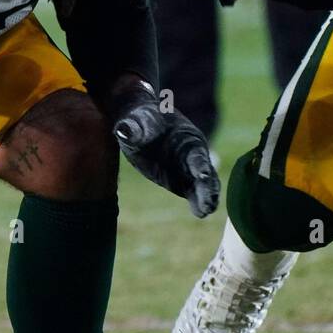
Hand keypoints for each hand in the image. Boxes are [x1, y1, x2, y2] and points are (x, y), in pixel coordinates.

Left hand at [112, 83, 219, 217]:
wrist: (138, 122)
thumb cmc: (138, 119)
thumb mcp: (134, 122)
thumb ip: (133, 129)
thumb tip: (123, 131)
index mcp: (187, 138)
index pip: (196, 154)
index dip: (200, 165)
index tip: (203, 177)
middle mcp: (193, 154)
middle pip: (205, 173)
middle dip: (208, 187)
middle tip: (209, 203)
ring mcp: (189, 169)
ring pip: (204, 185)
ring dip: (207, 198)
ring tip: (206, 211)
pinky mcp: (181, 180)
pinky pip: (193, 193)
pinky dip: (198, 202)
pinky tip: (201, 213)